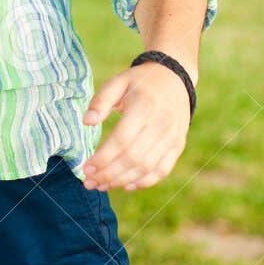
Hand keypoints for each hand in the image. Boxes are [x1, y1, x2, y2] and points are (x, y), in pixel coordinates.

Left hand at [79, 62, 191, 191]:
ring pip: (146, 168)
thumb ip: (101, 100)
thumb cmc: (141, 81)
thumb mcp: (119, 81)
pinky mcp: (178, 146)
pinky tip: (125, 185)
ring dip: (122, 181)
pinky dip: (144, 182)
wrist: (175, 78)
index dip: (103, 158)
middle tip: (89, 182)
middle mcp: (160, 124)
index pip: (121, 140)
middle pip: (133, 158)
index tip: (85, 168)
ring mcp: (171, 137)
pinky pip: (162, 171)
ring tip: (102, 185)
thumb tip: (86, 122)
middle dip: (109, 174)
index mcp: (143, 106)